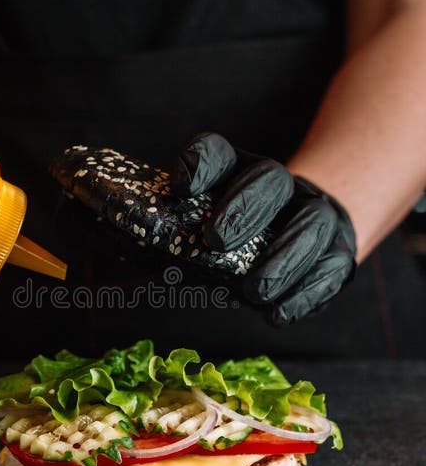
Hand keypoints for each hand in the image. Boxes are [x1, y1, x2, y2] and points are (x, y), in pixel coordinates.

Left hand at [171, 132, 355, 324]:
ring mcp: (315, 215)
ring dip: (282, 258)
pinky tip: (278, 313)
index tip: (180, 189)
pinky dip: (305, 292)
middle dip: (244, 208)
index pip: (217, 153)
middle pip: (270, 178)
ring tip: (254, 292)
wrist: (307, 243)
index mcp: (237, 173)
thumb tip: (126, 245)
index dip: (200, 164)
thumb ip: (172, 235)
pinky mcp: (339, 252)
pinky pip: (332, 266)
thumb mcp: (202, 233)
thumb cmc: (238, 243)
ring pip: (311, 222)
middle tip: (216, 241)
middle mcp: (280, 186)